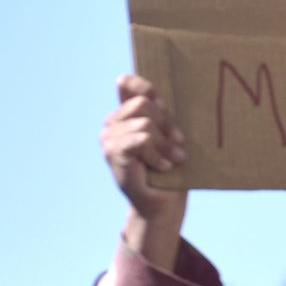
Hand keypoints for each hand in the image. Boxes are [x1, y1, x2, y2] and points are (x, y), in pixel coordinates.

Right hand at [102, 75, 186, 269]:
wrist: (164, 202)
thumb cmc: (171, 168)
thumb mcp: (170, 134)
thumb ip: (161, 111)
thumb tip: (155, 90)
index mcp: (126, 114)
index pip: (129, 83)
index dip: (147, 88)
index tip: (165, 108)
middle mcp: (113, 123)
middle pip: (144, 104)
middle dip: (166, 125)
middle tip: (176, 146)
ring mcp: (109, 137)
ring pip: (145, 124)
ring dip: (164, 145)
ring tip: (171, 160)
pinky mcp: (112, 152)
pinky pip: (141, 140)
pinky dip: (157, 154)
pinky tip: (164, 166)